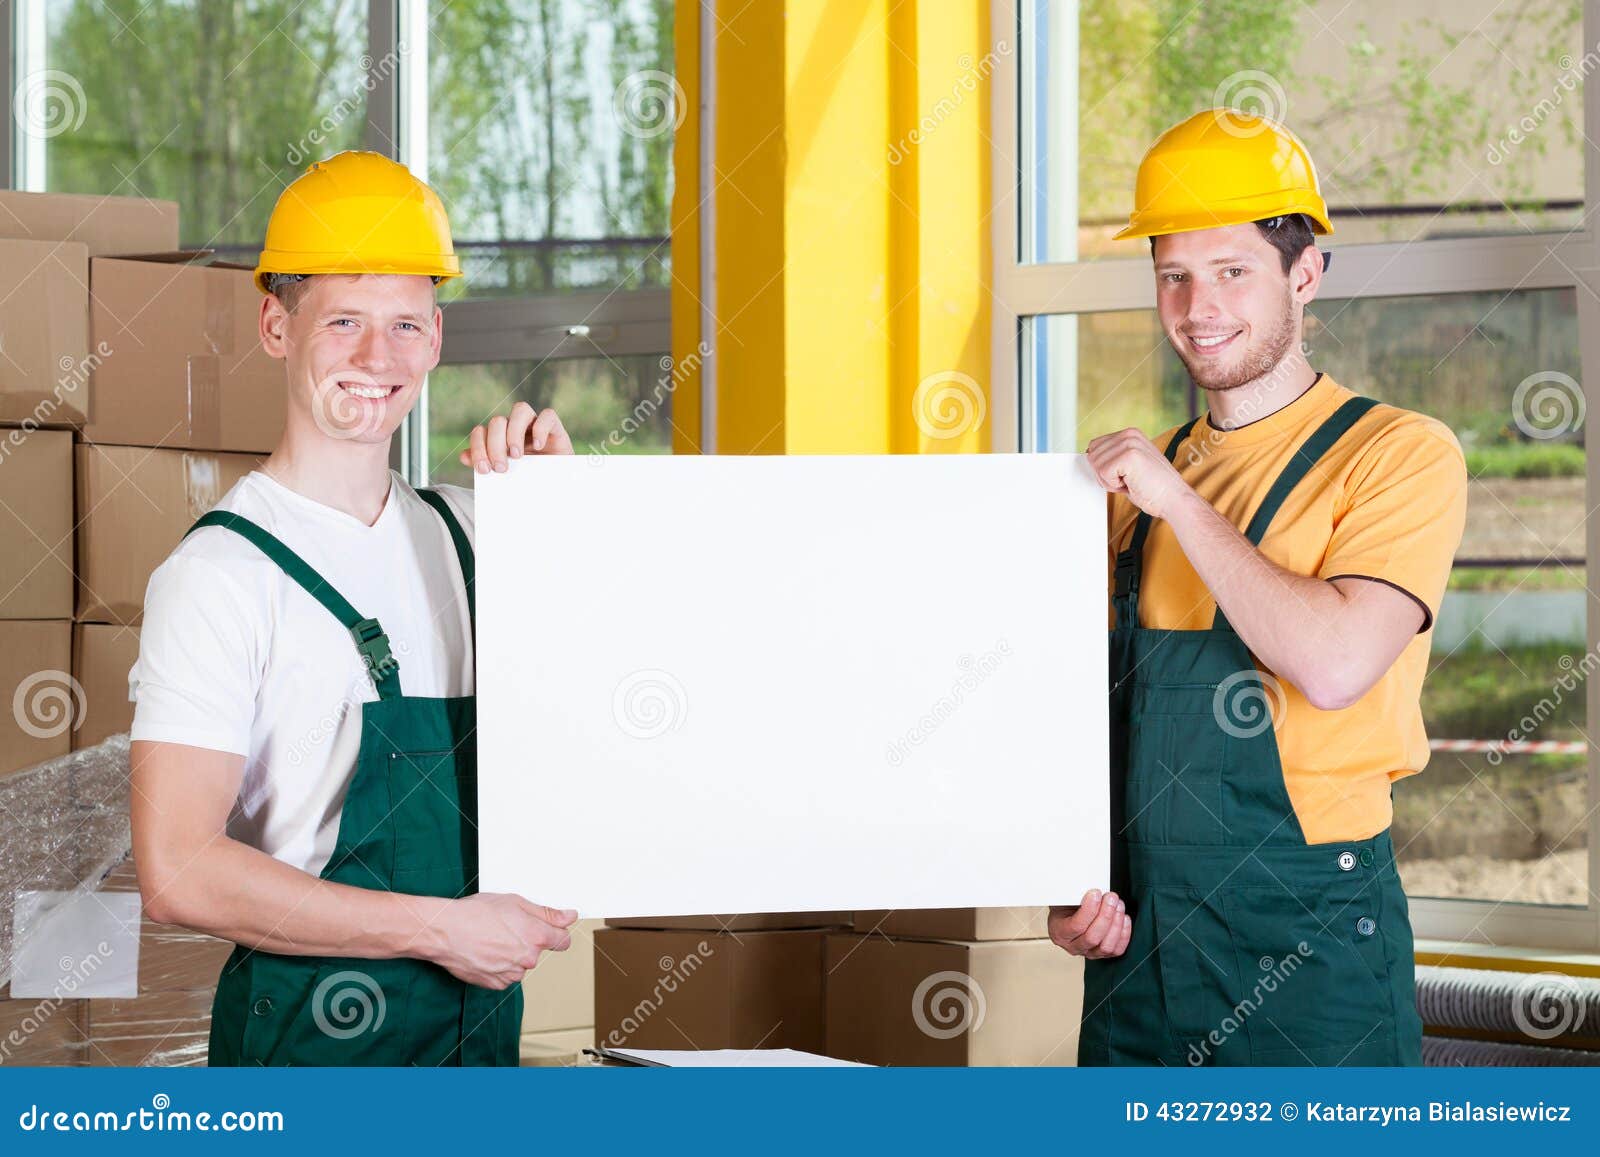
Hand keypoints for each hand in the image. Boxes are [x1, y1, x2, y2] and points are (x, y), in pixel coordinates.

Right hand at [425, 893, 576, 988]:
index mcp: (536, 937)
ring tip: (491, 939)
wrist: (445, 932)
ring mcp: (512, 974)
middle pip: (538, 952)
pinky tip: (485, 952)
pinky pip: (505, 975)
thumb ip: (547, 913)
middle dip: (528, 941)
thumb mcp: (515, 902)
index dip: (557, 933)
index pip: (563, 941)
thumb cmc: (475, 913)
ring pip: (521, 964)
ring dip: (512, 955)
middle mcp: (528, 959)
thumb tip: (570, 917)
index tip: (551, 929)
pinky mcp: (496, 984)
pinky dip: (499, 966)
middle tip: (507, 928)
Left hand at [459, 402, 572, 473]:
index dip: (478, 447)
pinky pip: (547, 415)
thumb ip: (487, 465)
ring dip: (514, 432)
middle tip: (501, 467)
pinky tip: (538, 447)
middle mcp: (515, 428)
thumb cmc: (531, 481)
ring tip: (517, 456)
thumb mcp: (506, 476)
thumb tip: (464, 456)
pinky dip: (540, 429)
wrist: (559, 488)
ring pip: (521, 409)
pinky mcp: (555, 428)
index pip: (481, 431)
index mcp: (500, 438)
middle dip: (495, 445)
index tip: (484, 469)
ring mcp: (535, 425)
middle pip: (498, 421)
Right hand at [1047, 889, 1130, 958]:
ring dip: (1116, 924)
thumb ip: (1074, 895)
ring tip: (1119, 905)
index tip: (1096, 893)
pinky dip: (1124, 934)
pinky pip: (1117, 950)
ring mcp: (1088, 953)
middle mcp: (1073, 946)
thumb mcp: (1064, 897)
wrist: (1070, 913)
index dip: (1089, 910)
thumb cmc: (1067, 904)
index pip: (1076, 926)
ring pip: (1106, 946)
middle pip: (1092, 937)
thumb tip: (1090, 886)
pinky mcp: (1102, 954)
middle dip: (1105, 915)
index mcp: (1059, 932)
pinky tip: (1124, 917)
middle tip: (1111, 897)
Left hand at [1085, 428, 1191, 519]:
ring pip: (1096, 465)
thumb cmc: (1152, 488)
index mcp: (1129, 434)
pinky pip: (1103, 474)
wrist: (1174, 499)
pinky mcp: (1129, 456)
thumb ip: (1113, 457)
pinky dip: (1114, 486)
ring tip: (1132, 481)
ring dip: (1110, 481)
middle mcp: (1129, 434)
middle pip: (1092, 456)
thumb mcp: (1129, 466)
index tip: (1124, 474)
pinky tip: (1132, 483)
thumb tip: (1089, 456)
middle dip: (1105, 475)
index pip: (1095, 446)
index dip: (1104, 467)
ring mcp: (1129, 443)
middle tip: (1128, 480)